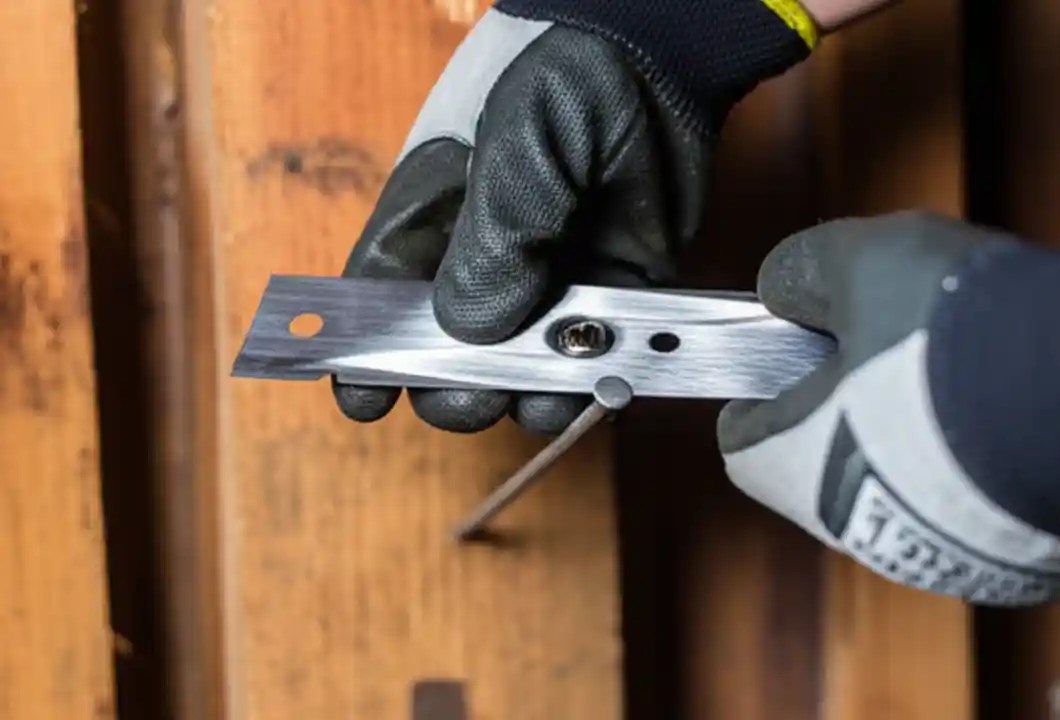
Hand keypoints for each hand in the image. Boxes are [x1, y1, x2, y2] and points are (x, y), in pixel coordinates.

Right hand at [334, 1, 817, 433]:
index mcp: (433, 219)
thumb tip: (471, 329)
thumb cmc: (564, 75)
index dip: (365, 353)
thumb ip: (494, 237)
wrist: (665, 53)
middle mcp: (486, 261)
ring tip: (551, 389)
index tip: (363, 400)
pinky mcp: (616, 291)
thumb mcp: (514, 145)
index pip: (380, 297)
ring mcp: (552, 281)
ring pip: (525, 370)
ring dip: (532, 394)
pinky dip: (597, 380)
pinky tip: (602, 382)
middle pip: (449, 354)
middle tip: (478, 393)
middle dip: (456, 388)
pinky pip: (597, 358)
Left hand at [717, 212, 1059, 605]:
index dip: (762, 385)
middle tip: (895, 344)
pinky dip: (990, 472)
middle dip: (853, 403)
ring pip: (912, 489)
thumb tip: (782, 288)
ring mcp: (943, 558)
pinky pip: (987, 513)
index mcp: (794, 466)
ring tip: (969, 371)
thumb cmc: (956, 335)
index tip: (791, 347)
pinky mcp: (1022, 569)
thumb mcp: (859, 263)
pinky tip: (1023, 412)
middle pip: (830, 463)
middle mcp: (857, 530)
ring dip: (925, 436)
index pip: (744, 439)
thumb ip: (803, 273)